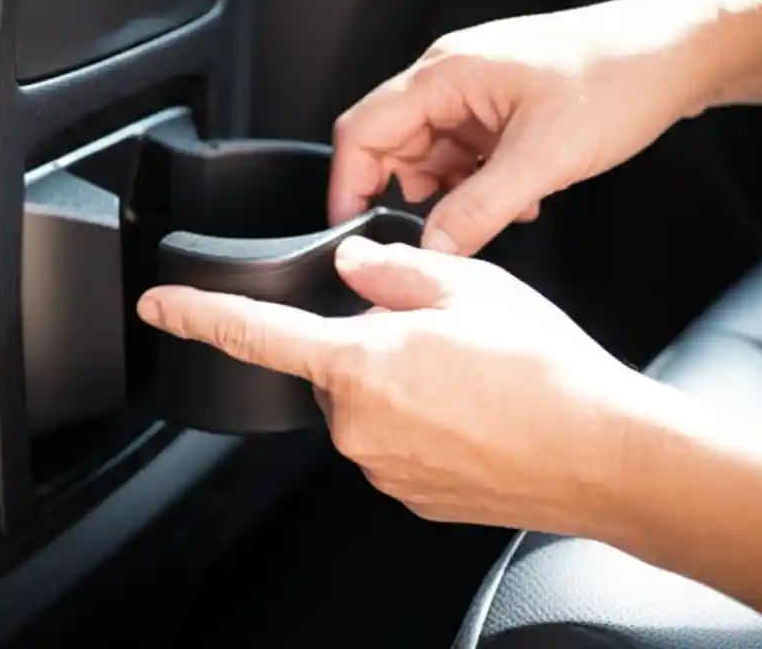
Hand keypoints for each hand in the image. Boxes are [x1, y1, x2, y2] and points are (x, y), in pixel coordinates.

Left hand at [136, 235, 645, 535]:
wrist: (602, 454)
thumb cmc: (544, 373)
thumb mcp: (468, 286)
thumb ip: (392, 270)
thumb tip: (353, 267)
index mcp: (357, 363)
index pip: (253, 334)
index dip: (196, 317)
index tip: (159, 309)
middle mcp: (357, 424)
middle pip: (330, 368)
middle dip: (366, 344)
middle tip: (438, 338)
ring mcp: (383, 467)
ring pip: (367, 407)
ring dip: (400, 385)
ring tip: (471, 380)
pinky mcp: (411, 495)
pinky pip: (396, 445)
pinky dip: (423, 423)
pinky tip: (475, 414)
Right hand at [329, 0, 716, 254]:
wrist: (680, 55)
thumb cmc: (618, 80)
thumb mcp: (542, 159)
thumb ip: (477, 211)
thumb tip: (431, 251)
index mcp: (444, 75)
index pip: (361, 131)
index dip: (348, 185)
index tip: (352, 233)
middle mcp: (450, 79)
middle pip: (392, 147)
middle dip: (410, 197)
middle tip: (439, 235)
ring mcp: (476, 94)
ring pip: (432, 157)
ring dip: (453, 195)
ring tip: (498, 212)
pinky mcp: (501, 109)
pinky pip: (467, 156)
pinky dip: (481, 186)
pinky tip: (520, 200)